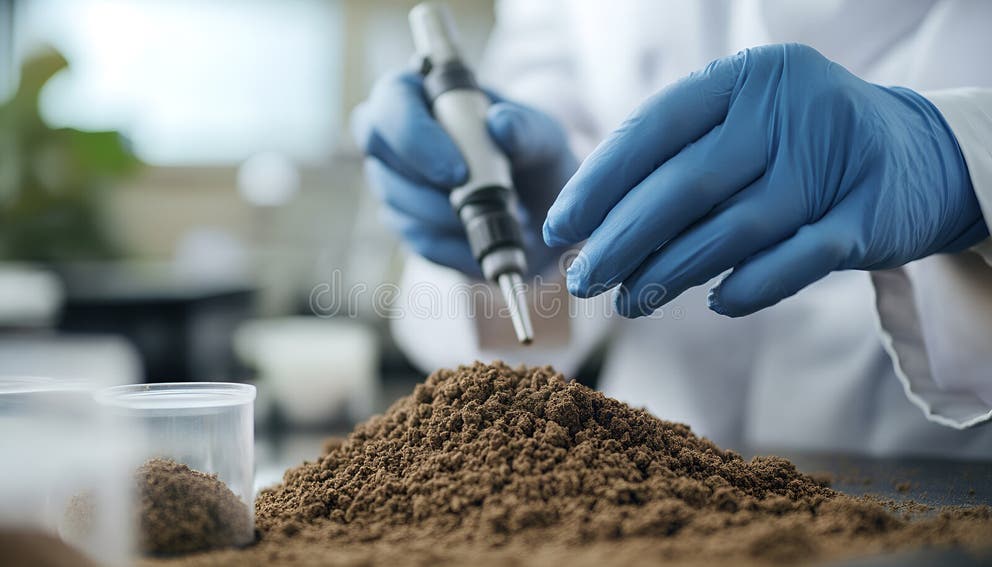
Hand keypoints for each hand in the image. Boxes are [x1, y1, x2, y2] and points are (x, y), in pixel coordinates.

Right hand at [352, 71, 576, 277]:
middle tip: (467, 206)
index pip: (393, 97)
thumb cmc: (533, 157)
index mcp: (428, 95)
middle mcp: (399, 134)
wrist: (540, 209)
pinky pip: (418, 240)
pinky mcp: (407, 223)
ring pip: (394, 200)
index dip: (413, 133)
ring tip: (493, 221)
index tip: (457, 172)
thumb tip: (500, 124)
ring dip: (446, 219)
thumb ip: (526, 130)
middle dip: (420, 182)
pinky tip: (483, 245)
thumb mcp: (543, 138)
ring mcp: (395, 180)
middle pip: (375, 144)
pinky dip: (455, 248)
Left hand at [544, 44, 987, 316]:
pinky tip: (716, 302)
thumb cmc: (800, 144)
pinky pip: (798, 260)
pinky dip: (751, 286)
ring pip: (734, 227)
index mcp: (745, 78)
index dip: (599, 183)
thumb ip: (680, 161)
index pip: (654, 128)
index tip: (559, 228)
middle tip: (584, 279)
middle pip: (687, 183)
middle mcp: (788, 109)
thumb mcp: (743, 127)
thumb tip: (594, 226)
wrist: (917, 156)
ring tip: (628, 302)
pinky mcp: (870, 216)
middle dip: (623, 238)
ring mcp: (834, 161)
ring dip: (671, 273)